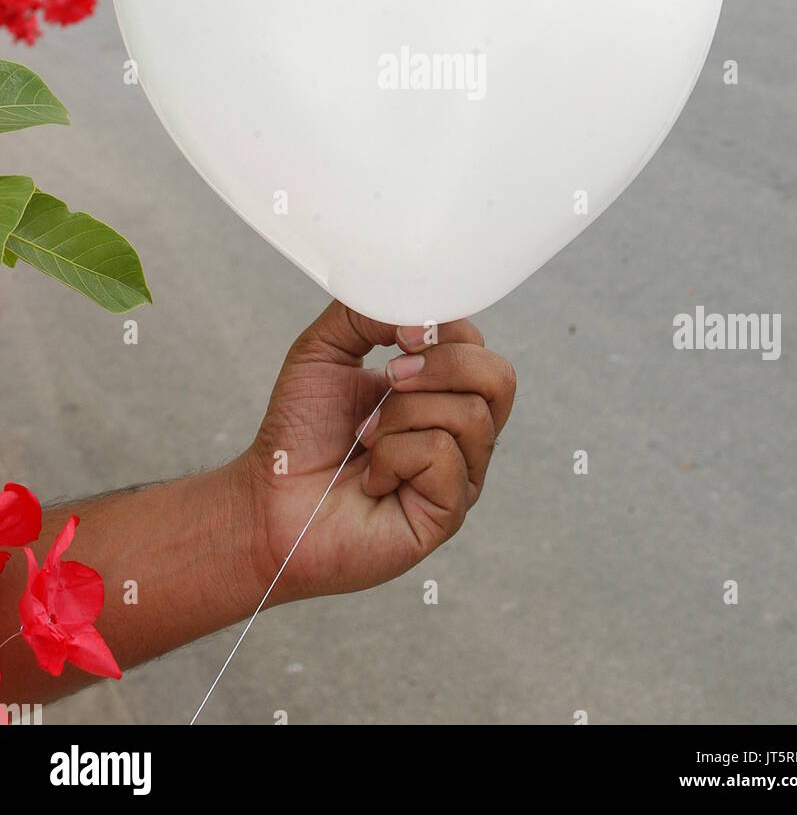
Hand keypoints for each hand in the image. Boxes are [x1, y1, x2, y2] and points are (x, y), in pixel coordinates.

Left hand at [239, 301, 515, 603]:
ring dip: (402, 416)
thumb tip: (418, 313)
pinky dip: (395, 456)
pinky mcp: (449, 512)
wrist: (270, 501)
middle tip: (388, 380)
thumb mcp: (324, 349)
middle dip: (440, 366)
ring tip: (367, 436)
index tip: (397, 336)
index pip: (479, 347)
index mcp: (440, 392)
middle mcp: (459, 433)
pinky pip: (443, 455)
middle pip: (499, 377)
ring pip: (470, 414)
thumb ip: (367, 312)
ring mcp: (460, 475)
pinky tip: (371, 476)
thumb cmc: (299, 434)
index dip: (445, 330)